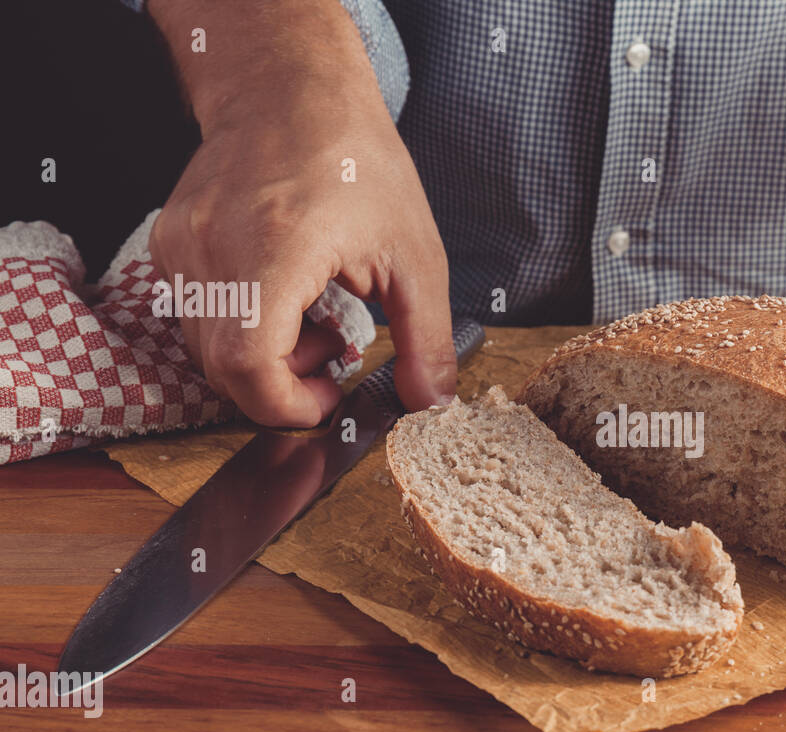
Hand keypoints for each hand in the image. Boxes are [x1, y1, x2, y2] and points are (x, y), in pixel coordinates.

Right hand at [147, 0, 455, 427]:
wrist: (291, 89)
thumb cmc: (356, 161)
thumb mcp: (415, 255)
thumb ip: (426, 337)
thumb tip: (430, 401)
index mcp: (273, 251)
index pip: (247, 366)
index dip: (286, 404)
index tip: (328, 397)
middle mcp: (213, 250)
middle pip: (224, 369)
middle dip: (283, 385)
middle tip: (333, 354)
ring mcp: (183, 247)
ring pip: (207, 348)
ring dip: (264, 358)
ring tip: (315, 320)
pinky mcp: (172, 244)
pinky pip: (199, 316)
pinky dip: (242, 328)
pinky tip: (286, 299)